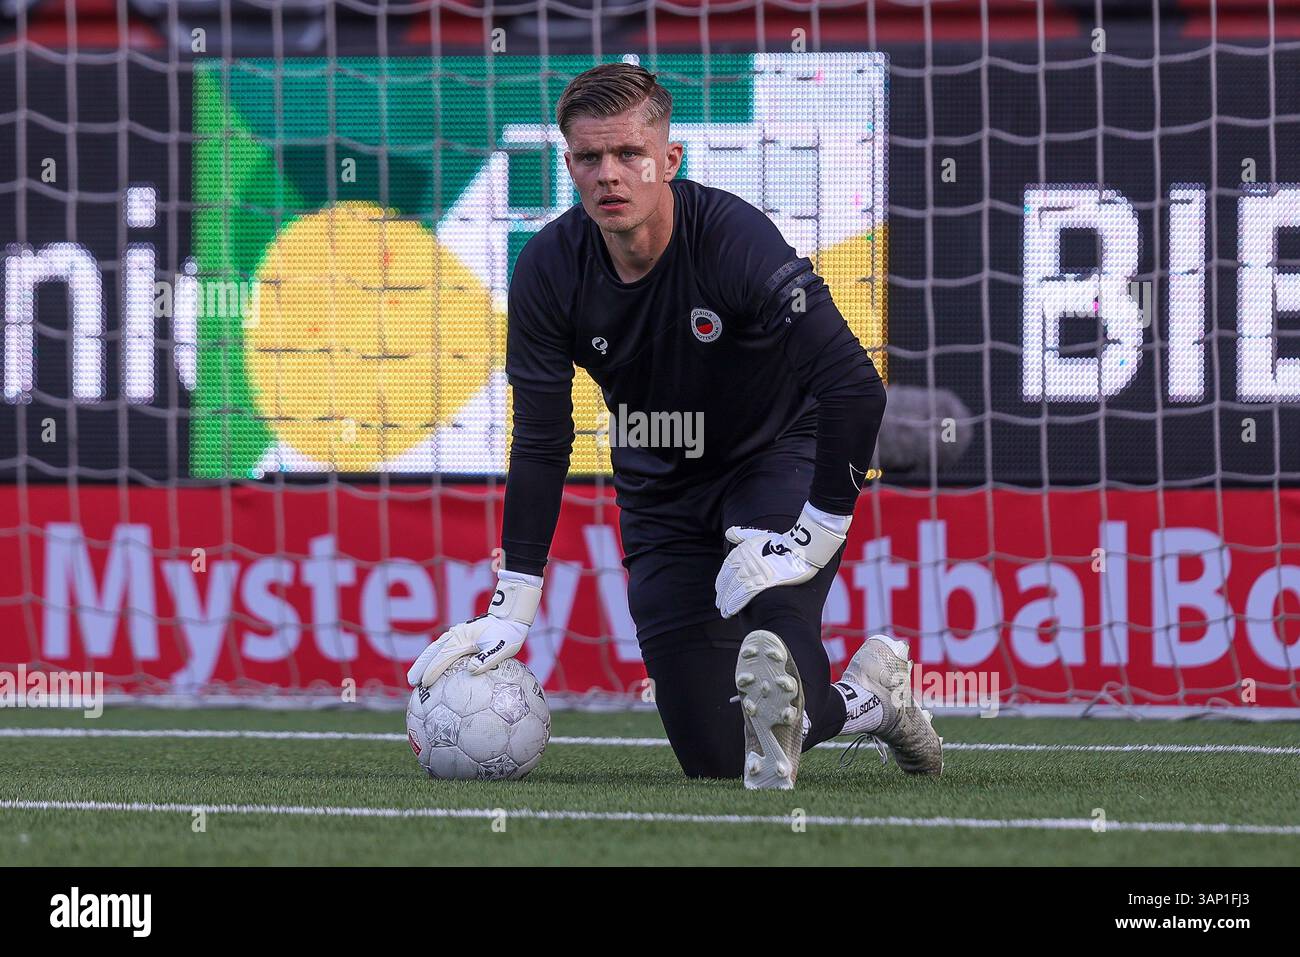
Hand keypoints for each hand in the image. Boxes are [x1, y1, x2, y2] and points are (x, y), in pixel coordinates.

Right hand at [406, 569, 542, 687]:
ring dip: (424, 661)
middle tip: (411, 682)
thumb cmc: (507, 633)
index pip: (443, 657)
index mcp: (463, 639)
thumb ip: (487, 658)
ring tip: (415, 677)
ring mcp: (456, 634)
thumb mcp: (502, 647)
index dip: (433, 670)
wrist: (509, 617)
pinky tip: (433, 668)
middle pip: (433, 651)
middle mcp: (456, 635)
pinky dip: (434, 657)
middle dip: (421, 666)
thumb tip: (471, 670)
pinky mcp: (460, 636)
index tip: (424, 683)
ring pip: (435, 649)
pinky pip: (442, 648)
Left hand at [714, 503, 848, 617]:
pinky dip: (736, 604)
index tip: (720, 591)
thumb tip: (729, 532)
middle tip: (721, 605)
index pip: (727, 569)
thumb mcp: (759, 535)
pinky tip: (732, 611)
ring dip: (727, 602)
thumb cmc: (782, 542)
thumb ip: (742, 535)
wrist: (800, 548)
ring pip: (734, 589)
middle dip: (723, 595)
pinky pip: (745, 595)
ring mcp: (753, 571)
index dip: (722, 582)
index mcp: (742, 551)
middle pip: (729, 581)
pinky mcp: (763, 582)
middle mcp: (745, 561)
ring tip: (725, 612)